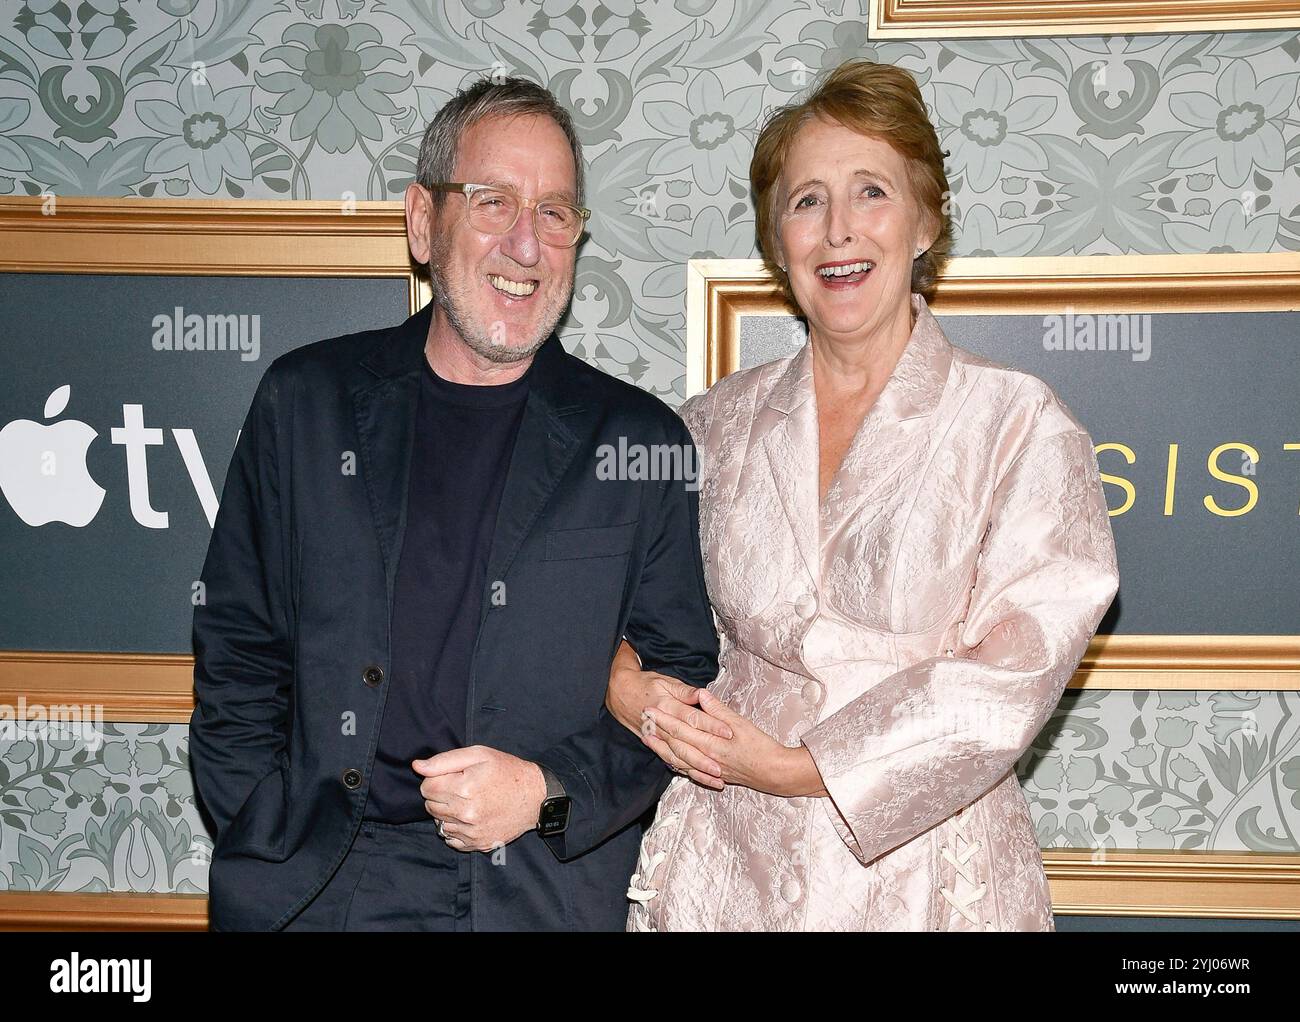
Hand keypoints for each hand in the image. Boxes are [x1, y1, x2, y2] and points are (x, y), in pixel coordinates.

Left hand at [413, 746, 546, 851]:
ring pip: (439, 823)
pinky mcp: (477, 844)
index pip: (426, 787)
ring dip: (447, 812)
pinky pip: (451, 839)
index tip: (453, 776)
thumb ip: (445, 761)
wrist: (535, 797)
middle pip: (430, 805)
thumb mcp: (479, 755)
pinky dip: (455, 828)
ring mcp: (472, 832)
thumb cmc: (507, 772)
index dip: (437, 779)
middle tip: (461, 787)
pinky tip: (470, 817)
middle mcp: (466, 813)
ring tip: (467, 801)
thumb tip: (417, 767)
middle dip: (441, 795)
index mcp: (465, 788)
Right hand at [605, 645, 731, 777]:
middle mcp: (660, 725)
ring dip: (696, 769)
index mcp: (665, 706)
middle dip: (704, 757)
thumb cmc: (645, 684)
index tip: (727, 732)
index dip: (710, 725)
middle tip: (722, 766)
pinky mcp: (654, 745)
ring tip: (715, 778)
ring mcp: (656, 737)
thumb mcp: (665, 681)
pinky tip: (699, 777)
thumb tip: (701, 695)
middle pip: (684, 743)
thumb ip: (684, 690)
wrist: (619, 692)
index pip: (691, 718)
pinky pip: (670, 760)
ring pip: (677, 756)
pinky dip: (685, 770)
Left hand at [645, 689, 828, 797]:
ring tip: (647, 739)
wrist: (774, 773)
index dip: (664, 718)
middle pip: (676, 743)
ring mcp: (708, 769)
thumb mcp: (741, 724)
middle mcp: (706, 758)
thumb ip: (719, 710)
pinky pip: (688, 772)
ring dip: (661, 748)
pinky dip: (675, 765)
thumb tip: (701, 694)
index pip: (682, 729)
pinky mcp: (713, 776)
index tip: (650, 708)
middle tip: (643, 718)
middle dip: (658, 730)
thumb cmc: (761, 746)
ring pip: (678, 759)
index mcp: (712, 743)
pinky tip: (667, 760)